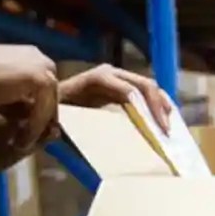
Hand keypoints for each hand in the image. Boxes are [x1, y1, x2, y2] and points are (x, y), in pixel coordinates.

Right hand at [0, 44, 57, 148]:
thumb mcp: (3, 94)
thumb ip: (22, 104)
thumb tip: (39, 125)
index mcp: (31, 57)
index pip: (46, 90)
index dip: (40, 112)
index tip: (29, 132)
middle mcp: (41, 58)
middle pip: (51, 98)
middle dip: (41, 122)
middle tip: (27, 142)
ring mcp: (43, 67)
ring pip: (49, 107)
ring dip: (36, 129)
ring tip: (21, 145)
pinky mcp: (41, 79)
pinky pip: (43, 112)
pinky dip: (33, 129)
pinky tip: (20, 140)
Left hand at [58, 63, 172, 132]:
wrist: (44, 103)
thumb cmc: (54, 114)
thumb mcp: (63, 121)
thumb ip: (79, 128)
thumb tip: (105, 142)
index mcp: (97, 79)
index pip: (129, 89)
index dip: (147, 107)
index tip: (157, 127)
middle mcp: (111, 74)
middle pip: (145, 85)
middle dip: (159, 108)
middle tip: (167, 131)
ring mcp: (119, 79)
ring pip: (150, 89)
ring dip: (162, 107)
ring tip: (170, 129)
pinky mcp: (124, 87)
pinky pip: (147, 94)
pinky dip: (158, 108)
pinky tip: (164, 123)